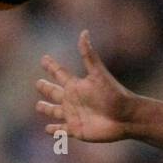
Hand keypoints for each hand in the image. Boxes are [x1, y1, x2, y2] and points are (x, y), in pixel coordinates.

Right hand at [36, 30, 135, 144]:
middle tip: (38, 83)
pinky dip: (54, 130)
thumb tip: (84, 32)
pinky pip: (61, 130)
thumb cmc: (112, 94)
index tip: (44, 59)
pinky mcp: (75, 129)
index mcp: (76, 85)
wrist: (124, 117)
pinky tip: (47, 130)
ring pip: (54, 111)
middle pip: (54, 93)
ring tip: (38, 106)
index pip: (59, 73)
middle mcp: (72, 99)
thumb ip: (88, 55)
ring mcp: (73, 115)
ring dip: (46, 109)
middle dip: (46, 88)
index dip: (51, 66)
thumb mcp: (98, 74)